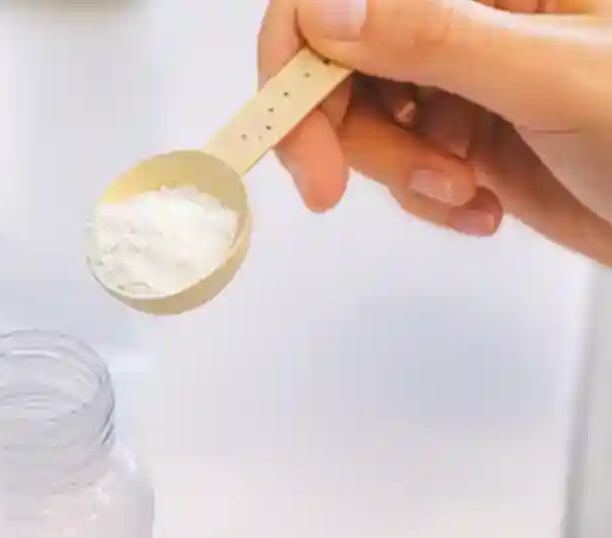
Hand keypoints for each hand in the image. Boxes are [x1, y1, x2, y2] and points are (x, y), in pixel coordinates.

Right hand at [260, 0, 611, 262]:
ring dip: (394, 170)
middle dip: (335, 125)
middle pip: (337, 51)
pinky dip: (422, 194)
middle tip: (329, 185)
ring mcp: (465, 69)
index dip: (302, 45)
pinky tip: (479, 205)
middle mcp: (473, 9)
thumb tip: (326, 10)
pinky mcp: (465, 127)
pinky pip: (396, 158)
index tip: (295, 114)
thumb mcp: (554, 80)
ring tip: (463, 192)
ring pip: (359, 111)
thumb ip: (435, 35)